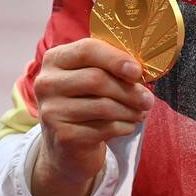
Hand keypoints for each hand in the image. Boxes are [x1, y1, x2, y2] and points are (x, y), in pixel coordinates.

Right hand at [29, 38, 153, 195]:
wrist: (67, 145)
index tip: (138, 71)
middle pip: (96, 79)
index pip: (87, 50)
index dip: (116, 59)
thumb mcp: (90, 77)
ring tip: (142, 112)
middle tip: (148, 99)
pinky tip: (129, 125)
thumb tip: (139, 70)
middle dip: (128, 89)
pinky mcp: (63, 136)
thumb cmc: (85, 102)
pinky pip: (103, 128)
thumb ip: (110, 67)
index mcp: (55, 59)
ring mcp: (52, 110)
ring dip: (130, 110)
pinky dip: (123, 126)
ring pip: (102, 105)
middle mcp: (47, 83)